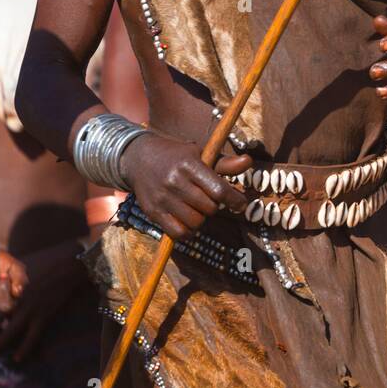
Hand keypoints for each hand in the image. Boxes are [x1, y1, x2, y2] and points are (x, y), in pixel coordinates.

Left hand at [0, 241, 86, 362]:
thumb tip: (1, 287)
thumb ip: (12, 281)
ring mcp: (30, 311)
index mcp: (11, 292)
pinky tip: (18, 358)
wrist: (67, 270)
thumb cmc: (47, 268)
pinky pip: (32, 336)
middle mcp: (17, 303)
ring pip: (10, 331)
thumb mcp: (25, 272)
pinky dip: (25, 348)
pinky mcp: (43, 317)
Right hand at [120, 134, 251, 238]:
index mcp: (189, 165)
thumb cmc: (177, 156)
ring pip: (195, 222)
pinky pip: (178, 233)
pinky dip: (188, 232)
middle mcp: (175, 182)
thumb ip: (224, 163)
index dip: (234, 200)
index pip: (218, 190)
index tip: (241, 205)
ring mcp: (162, 198)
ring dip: (202, 219)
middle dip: (215, 206)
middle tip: (210, 200)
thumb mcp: (200, 154)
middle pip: (209, 208)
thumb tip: (248, 161)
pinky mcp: (153, 212)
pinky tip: (189, 222)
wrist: (138, 158)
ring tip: (199, 209)